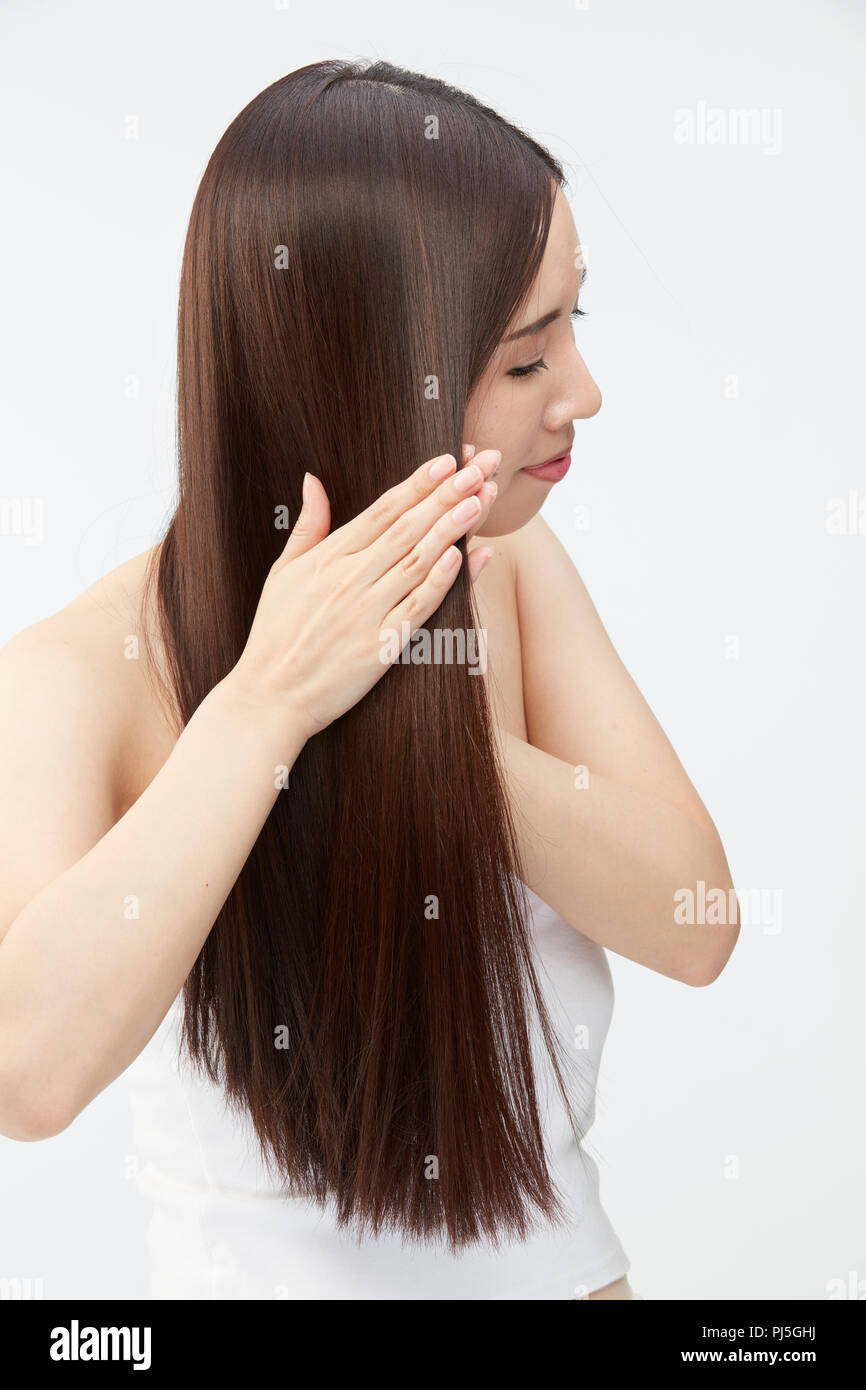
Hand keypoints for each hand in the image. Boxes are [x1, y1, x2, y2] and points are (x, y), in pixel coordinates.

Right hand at [227, 447, 499, 740]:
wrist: (269, 698)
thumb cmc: (274, 635)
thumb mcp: (282, 573)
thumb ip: (306, 526)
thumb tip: (313, 479)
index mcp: (328, 559)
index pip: (381, 512)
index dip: (416, 485)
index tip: (446, 462)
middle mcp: (349, 580)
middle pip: (406, 530)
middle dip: (445, 497)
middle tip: (479, 470)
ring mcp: (365, 614)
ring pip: (417, 563)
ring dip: (451, 530)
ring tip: (480, 501)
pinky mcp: (379, 648)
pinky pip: (415, 610)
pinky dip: (439, 583)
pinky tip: (462, 557)